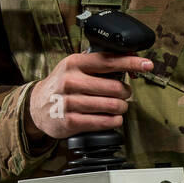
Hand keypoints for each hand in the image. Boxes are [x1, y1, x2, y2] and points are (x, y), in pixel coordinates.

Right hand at [24, 51, 153, 141]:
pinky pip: (103, 122)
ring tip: (118, 107)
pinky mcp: (70, 121)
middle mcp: (70, 81)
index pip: (109, 61)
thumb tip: (129, 59)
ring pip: (112, 106)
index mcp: (74, 63)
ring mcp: (69, 102)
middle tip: (123, 95)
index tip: (147, 65)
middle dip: (125, 93)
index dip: (131, 63)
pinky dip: (114, 121)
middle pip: (115, 88)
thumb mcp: (73, 68)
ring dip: (121, 108)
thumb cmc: (61, 85)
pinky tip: (112, 119)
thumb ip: (97, 64)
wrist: (36, 106)